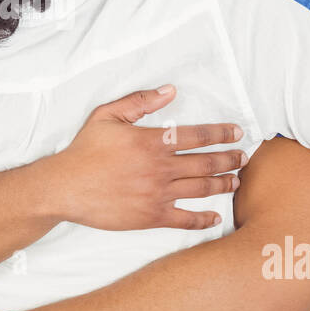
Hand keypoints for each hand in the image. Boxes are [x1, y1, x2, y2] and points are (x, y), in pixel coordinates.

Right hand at [42, 85, 245, 231]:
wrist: (65, 188)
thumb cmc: (84, 150)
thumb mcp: (107, 115)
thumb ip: (140, 102)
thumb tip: (170, 91)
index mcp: (151, 141)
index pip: (197, 135)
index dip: (221, 133)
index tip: (237, 133)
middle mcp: (160, 168)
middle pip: (207, 163)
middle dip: (230, 159)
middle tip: (244, 157)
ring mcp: (158, 194)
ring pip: (201, 189)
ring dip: (223, 184)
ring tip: (236, 180)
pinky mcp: (151, 217)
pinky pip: (185, 219)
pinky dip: (203, 219)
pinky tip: (215, 216)